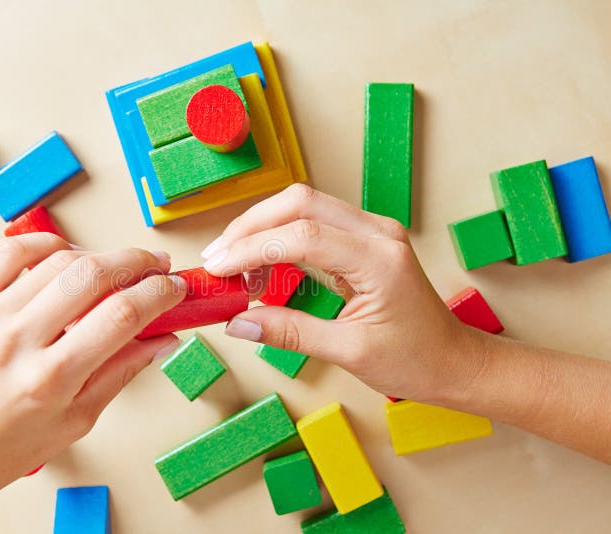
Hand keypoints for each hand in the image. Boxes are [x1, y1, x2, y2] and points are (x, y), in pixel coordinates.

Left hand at [0, 234, 185, 533]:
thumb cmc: (3, 449)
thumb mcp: (77, 421)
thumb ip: (122, 372)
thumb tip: (163, 338)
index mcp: (51, 379)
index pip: (123, 314)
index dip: (160, 292)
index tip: (174, 286)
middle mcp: (17, 341)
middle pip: (93, 276)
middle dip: (137, 262)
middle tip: (155, 265)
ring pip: (56, 261)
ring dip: (96, 256)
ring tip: (112, 268)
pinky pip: (7, 253)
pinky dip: (43, 244)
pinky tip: (63, 255)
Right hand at [201, 184, 486, 402]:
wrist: (454, 361)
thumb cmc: (415, 360)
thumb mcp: (348, 352)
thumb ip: (290, 332)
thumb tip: (238, 324)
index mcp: (379, 259)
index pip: (302, 236)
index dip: (253, 248)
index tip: (220, 270)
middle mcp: (377, 232)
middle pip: (300, 202)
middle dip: (251, 226)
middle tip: (218, 260)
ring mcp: (373, 231)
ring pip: (304, 205)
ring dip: (263, 228)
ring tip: (234, 265)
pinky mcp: (364, 240)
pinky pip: (314, 222)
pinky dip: (280, 236)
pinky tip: (261, 264)